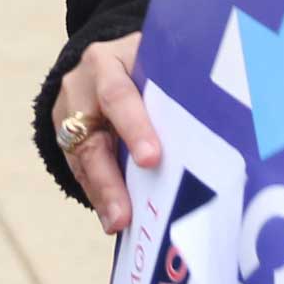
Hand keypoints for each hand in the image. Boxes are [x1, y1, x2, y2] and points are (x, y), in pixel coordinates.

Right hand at [50, 33, 162, 233]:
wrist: (98, 60)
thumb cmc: (141, 63)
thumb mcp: (153, 59)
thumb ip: (173, 81)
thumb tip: (219, 118)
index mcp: (107, 63)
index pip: (118, 95)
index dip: (134, 127)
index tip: (151, 159)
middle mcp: (81, 88)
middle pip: (92, 137)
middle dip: (109, 178)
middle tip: (124, 213)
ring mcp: (68, 115)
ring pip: (82, 159)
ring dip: (102, 195)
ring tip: (118, 223)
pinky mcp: (64, 139)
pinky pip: (80, 171)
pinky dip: (98, 195)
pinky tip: (112, 219)